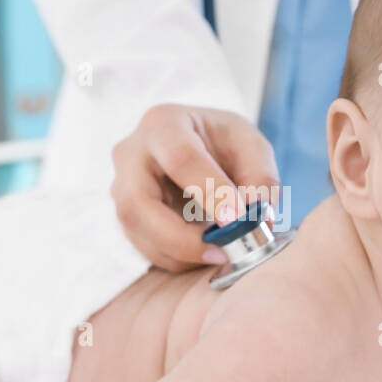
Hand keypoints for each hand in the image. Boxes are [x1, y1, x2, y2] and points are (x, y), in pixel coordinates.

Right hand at [110, 104, 279, 271]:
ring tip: (221, 252)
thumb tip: (255, 218)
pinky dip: (178, 258)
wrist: (198, 148)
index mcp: (163, 123)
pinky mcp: (125, 216)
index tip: (237, 220)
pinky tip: (204, 251)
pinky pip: (144, 246)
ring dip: (181, 252)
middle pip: (138, 203)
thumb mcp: (251, 146)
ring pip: (136, 230)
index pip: (181, 158)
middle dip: (181, 237)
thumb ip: (260, 178)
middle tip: (224, 252)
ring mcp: (121, 187)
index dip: (210, 192)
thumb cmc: (222, 143)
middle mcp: (131, 154)